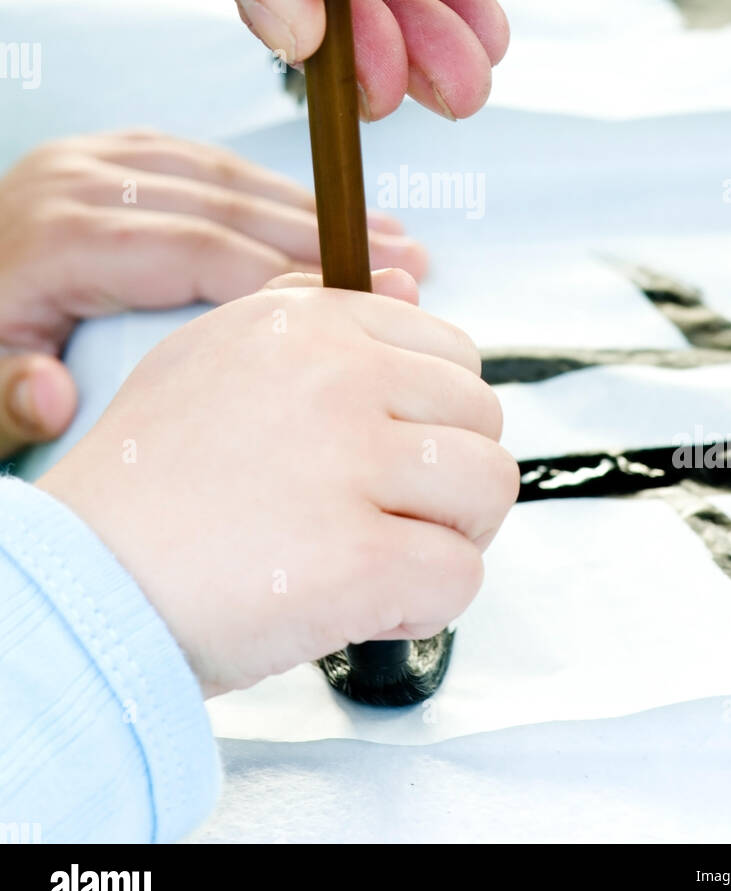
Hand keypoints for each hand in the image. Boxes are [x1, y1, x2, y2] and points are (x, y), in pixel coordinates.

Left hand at [0, 130, 424, 456]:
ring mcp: (97, 158)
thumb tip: (53, 398)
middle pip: (227, 205)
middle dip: (325, 235)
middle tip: (406, 265)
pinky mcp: (110, 152)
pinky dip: (270, 188)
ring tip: (389, 238)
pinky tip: (320, 213)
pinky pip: (206, 161)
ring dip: (312, 206)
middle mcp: (82, 183)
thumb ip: (8, 401)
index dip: (283, 274)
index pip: (194, 250)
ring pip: (226, 175)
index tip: (356, 301)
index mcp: (55, 238)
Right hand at [38, 269, 518, 696]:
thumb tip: (409, 281)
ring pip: (490, 485)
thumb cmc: (147, 485)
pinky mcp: (360, 557)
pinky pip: (461, 575)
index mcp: (308, 323)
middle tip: (390, 517)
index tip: (389, 458)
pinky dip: (427, 606)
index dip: (431, 417)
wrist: (80, 580)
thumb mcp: (212, 355)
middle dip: (450, 475)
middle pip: (481, 414)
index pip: (448, 351)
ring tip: (386, 559)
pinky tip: (367, 609)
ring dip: (451, 535)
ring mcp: (352, 463)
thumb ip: (311, 311)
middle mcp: (337, 375)